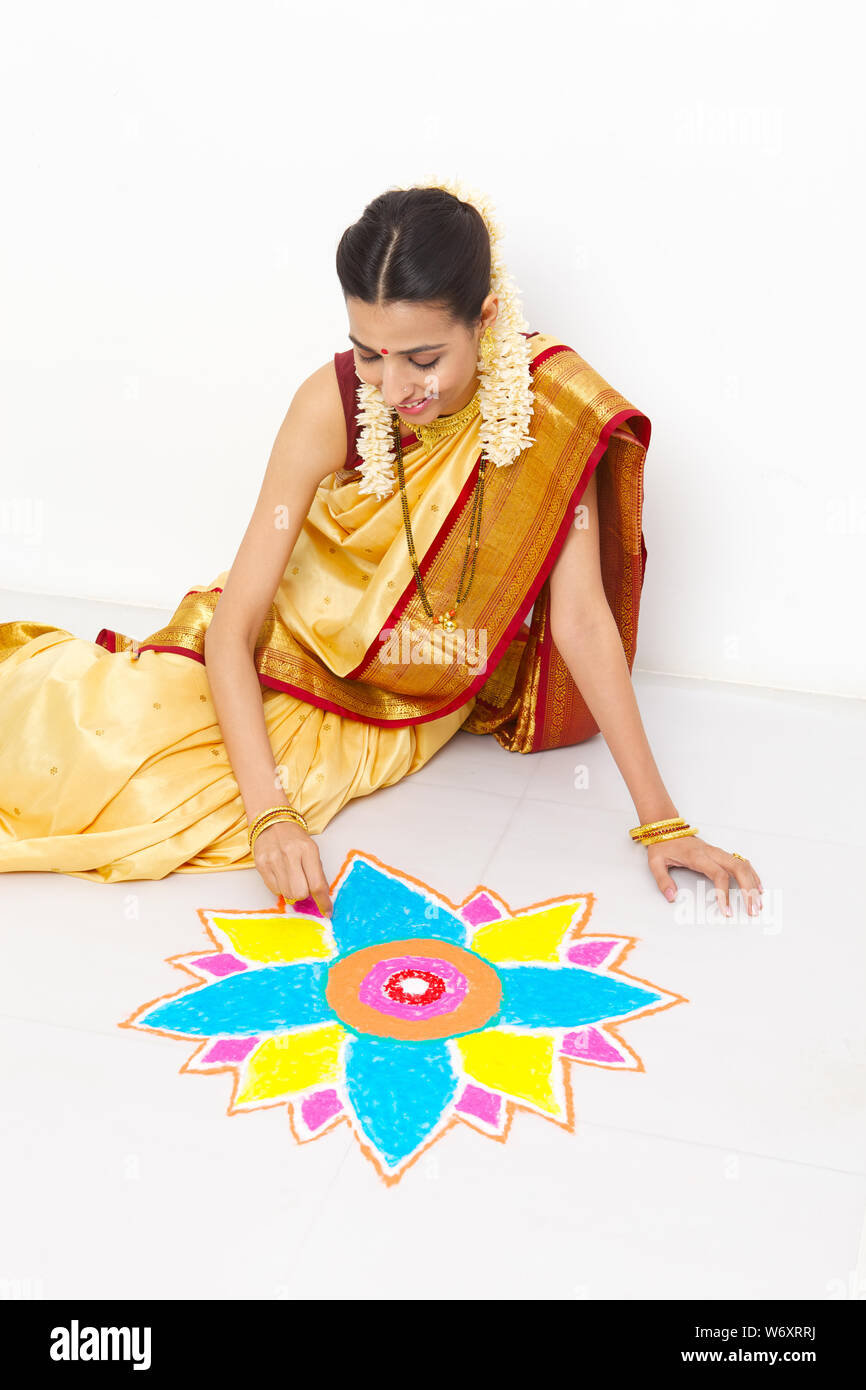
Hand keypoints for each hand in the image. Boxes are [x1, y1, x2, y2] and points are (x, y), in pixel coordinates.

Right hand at [252, 818, 332, 916]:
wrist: (272, 821)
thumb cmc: (295, 838)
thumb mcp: (312, 850)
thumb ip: (316, 873)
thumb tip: (321, 898)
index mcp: (308, 850)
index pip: (317, 884)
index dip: (323, 902)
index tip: (327, 912)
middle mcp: (290, 855)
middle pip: (300, 893)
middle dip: (304, 894)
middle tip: (303, 883)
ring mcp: (273, 860)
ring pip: (287, 893)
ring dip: (292, 890)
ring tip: (291, 876)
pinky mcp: (261, 864)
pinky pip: (274, 889)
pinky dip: (280, 887)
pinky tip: (280, 874)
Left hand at [646, 834, 762, 916]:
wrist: (666, 828)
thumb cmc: (663, 845)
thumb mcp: (655, 862)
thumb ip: (663, 880)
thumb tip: (672, 897)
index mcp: (697, 856)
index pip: (718, 874)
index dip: (724, 893)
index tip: (726, 911)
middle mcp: (712, 853)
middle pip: (738, 868)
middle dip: (748, 889)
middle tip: (753, 909)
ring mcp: (718, 852)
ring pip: (743, 864)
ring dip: (753, 883)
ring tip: (758, 902)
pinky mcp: (720, 853)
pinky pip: (741, 861)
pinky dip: (751, 874)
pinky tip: (757, 886)